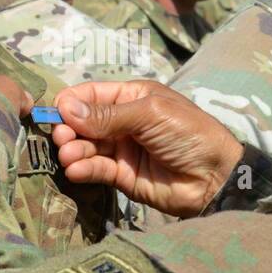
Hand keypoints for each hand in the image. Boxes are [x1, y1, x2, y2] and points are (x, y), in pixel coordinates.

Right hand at [52, 81, 243, 217]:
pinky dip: (83, 169)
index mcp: (131, 97)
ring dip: (73, 150)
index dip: (70, 103)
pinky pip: (96, 169)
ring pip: (86, 147)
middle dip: (69, 129)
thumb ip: (107, 114)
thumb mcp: (150, 114)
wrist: (215, 177)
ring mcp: (121, 149)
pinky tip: (76, 170)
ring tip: (69, 156)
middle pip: (83, 122)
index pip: (90, 95)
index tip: (56, 114)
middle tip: (62, 139)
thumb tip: (65, 108)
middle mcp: (122, 122)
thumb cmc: (189, 133)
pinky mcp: (122, 176)